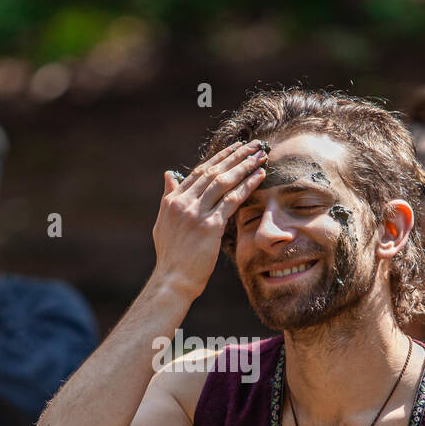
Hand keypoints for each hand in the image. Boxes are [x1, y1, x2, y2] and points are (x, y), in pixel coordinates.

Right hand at [151, 140, 266, 299]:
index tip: (234, 148)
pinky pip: (232, 200)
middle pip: (213, 172)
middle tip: (253, 145)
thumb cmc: (171, 256)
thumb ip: (168, 197)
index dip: (219, 158)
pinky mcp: (210, 226)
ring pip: (223, 181)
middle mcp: (183, 203)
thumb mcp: (163, 223)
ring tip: (260, 155)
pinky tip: (259, 175)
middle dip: (235, 156)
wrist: (173, 280)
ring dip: (244, 165)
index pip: (199, 172)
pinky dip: (247, 185)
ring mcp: (196, 214)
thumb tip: (169, 175)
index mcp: (172, 201)